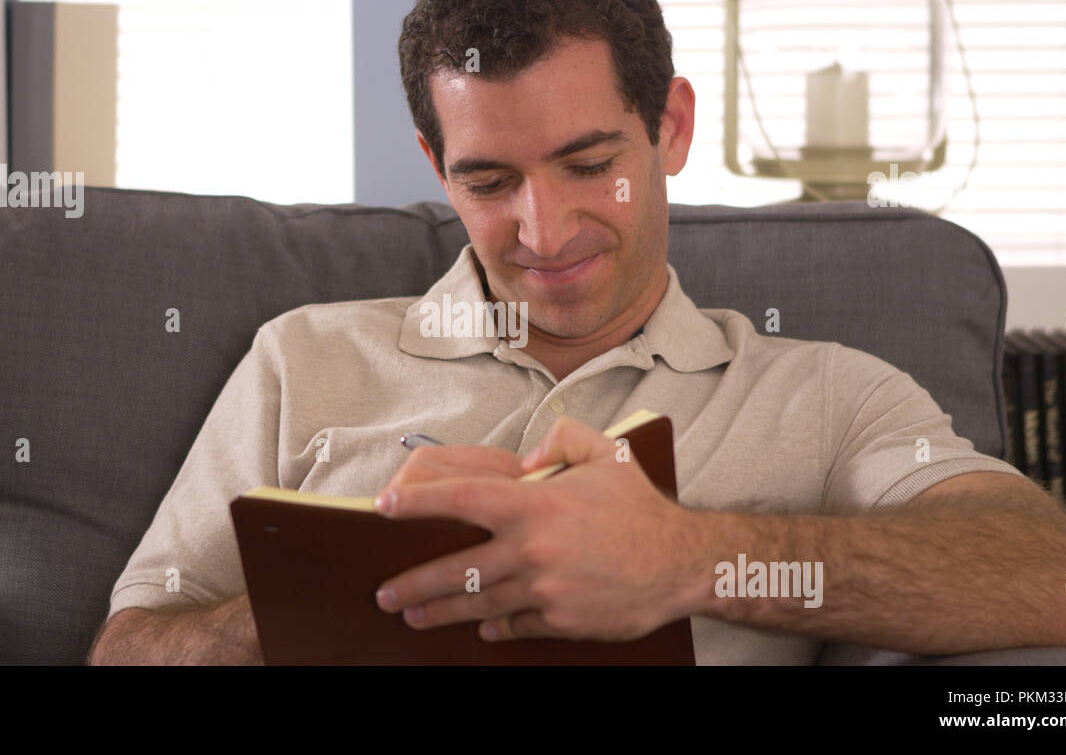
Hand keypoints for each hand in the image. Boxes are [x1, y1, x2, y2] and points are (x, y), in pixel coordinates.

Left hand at [374, 417, 698, 641]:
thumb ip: (561, 439)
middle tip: (385, 592)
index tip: (382, 506)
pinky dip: (494, 625)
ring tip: (414, 616)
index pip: (460, 499)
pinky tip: (480, 625)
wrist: (682, 563)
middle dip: (412, 582)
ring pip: (477, 603)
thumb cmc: (640, 509)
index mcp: (535, 504)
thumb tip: (526, 458)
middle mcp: (532, 549)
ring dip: (440, 612)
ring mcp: (543, 589)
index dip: (417, 502)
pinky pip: (515, 624)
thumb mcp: (606, 454)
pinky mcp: (559, 620)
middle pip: (455, 568)